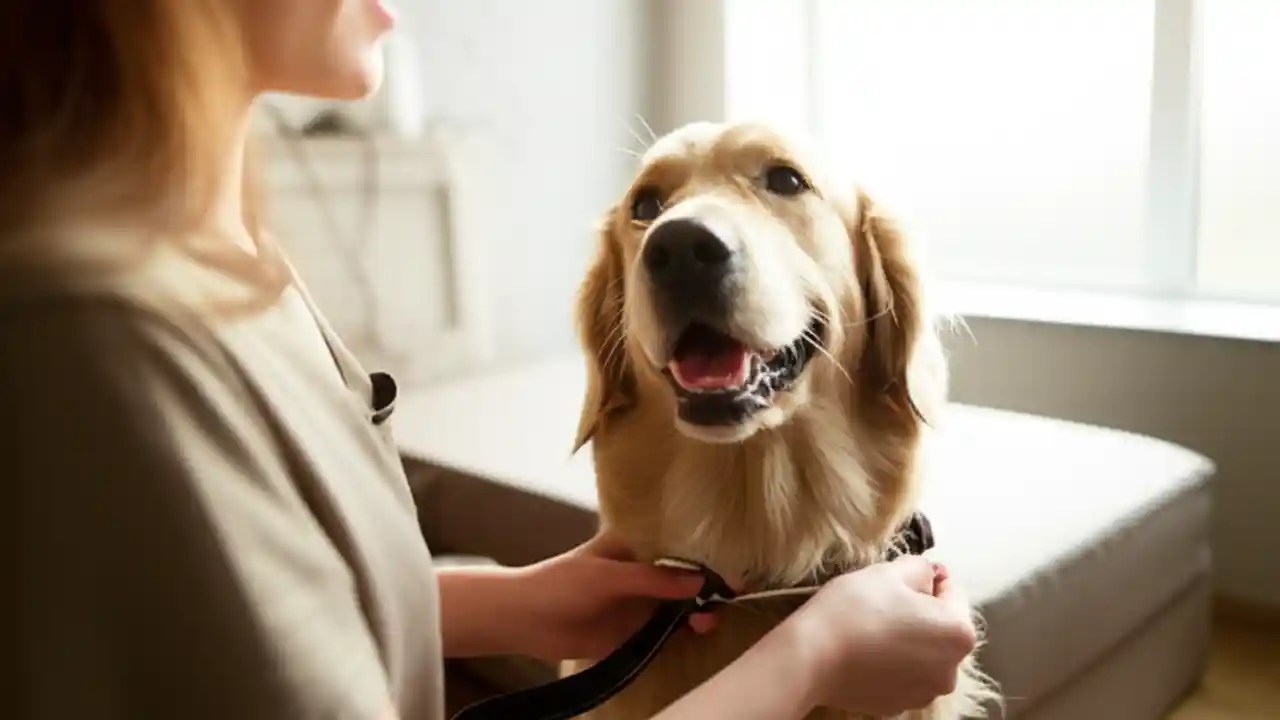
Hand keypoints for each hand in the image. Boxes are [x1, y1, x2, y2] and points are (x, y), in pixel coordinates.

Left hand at [510, 532, 711, 661]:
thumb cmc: (560, 583)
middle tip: (729, 596)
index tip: (732, 566)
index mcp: (635, 546)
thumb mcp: (608, 575)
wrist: (526, 620)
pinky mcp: (634, 631)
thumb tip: (699, 580)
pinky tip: (696, 632)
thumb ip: (653, 579)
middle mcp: (642, 572)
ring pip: (681, 606)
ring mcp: (640, 602)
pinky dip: (685, 632)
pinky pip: (667, 631)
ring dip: (699, 611)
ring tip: (708, 620)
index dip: (706, 555)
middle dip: (708, 585)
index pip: (678, 546)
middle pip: (686, 577)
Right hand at [789, 556, 976, 715]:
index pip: (951, 592)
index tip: (902, 574)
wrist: (812, 656)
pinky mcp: (897, 706)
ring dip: (907, 640)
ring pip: (922, 655)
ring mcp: (924, 693)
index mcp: (958, 633)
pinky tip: (866, 651)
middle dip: (919, 613)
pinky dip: (891, 664)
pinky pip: (901, 676)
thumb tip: (928, 576)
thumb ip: (920, 568)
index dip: (927, 577)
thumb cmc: (854, 608)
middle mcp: (950, 670)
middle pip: (940, 628)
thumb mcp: (890, 572)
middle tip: (884, 600)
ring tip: (873, 627)